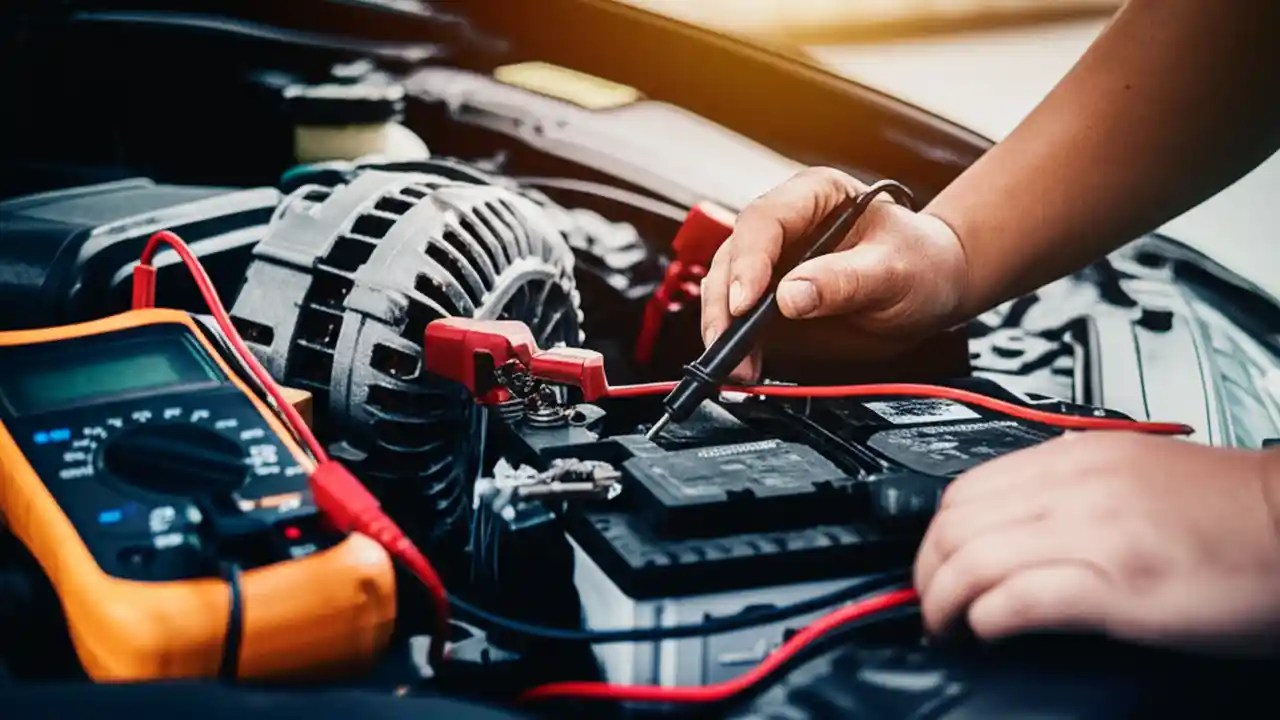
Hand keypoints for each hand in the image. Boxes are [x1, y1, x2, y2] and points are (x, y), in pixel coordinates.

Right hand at [700, 167, 968, 381]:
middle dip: (724, 304)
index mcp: (814, 196)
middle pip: (732, 257)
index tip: (746, 301)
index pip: (764, 220)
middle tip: (729, 343)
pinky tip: (743, 369)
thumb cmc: (921, 263)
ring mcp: (772, 263)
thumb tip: (790, 297)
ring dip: (723, 329)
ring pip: (726, 289)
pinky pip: (740, 321)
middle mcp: (784, 225)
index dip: (749, 260)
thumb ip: (844, 281)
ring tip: (738, 368)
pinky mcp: (770, 301)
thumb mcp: (894, 270)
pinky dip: (735, 346)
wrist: (933, 288)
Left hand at [915, 432, 1279, 654]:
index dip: (934, 534)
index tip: (934, 562)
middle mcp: (1076, 487)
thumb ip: (1071, 483)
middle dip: (927, 570)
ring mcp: (1094, 535)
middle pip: (956, 524)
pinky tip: (987, 633)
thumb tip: (1015, 515)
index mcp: (1076, 457)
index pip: (966, 488)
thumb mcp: (1134, 474)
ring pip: (973, 559)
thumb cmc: (1230, 513)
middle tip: (928, 602)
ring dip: (944, 601)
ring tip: (946, 627)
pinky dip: (987, 619)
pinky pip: (1019, 599)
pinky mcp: (1117, 586)